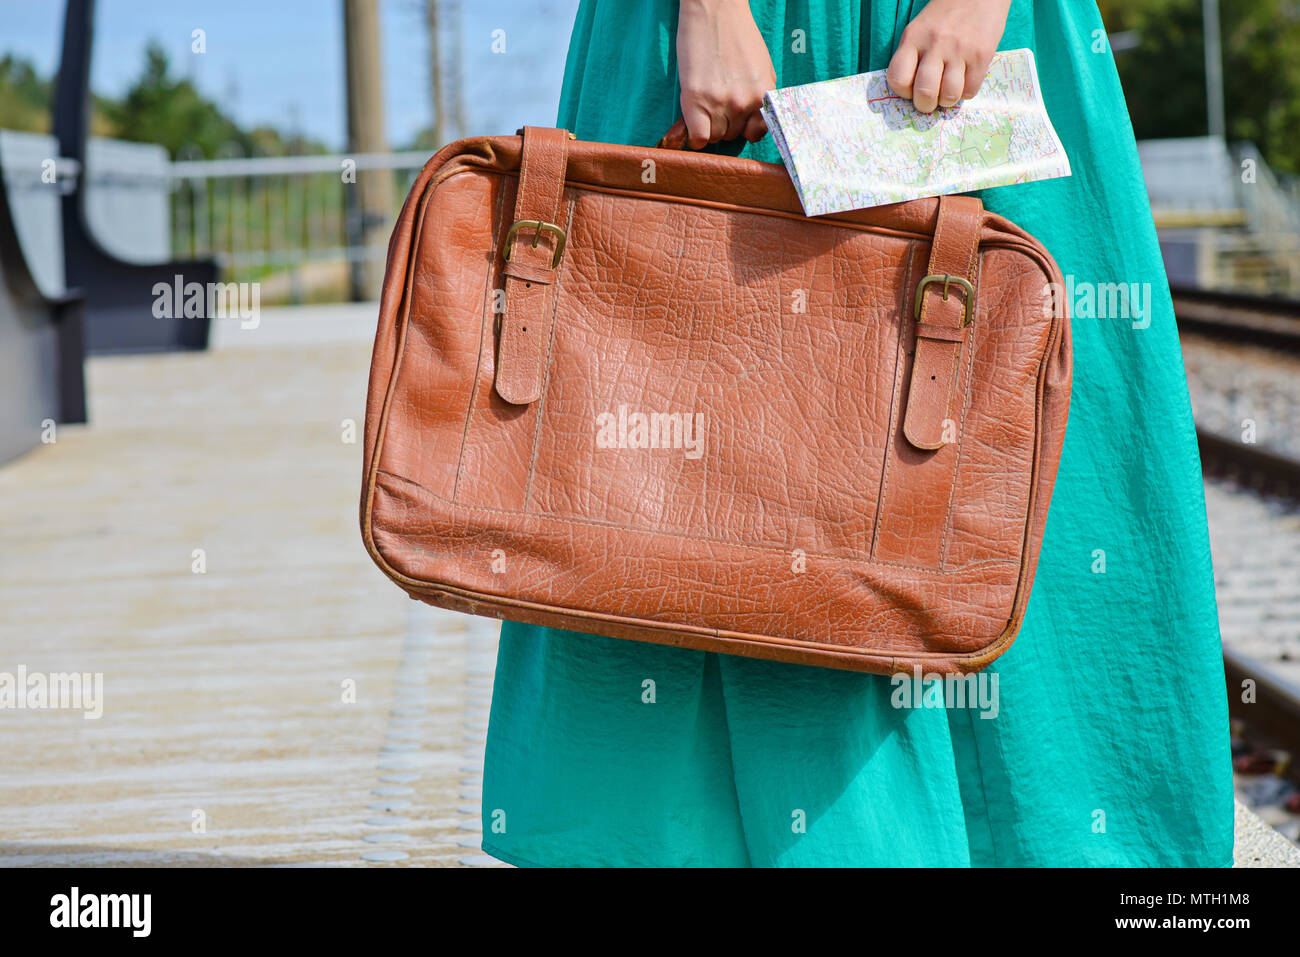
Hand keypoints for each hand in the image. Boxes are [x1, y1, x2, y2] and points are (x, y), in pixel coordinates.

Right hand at [674, 0, 775, 148]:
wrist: (714, 10)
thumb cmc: (737, 34)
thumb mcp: (761, 69)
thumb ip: (759, 97)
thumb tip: (751, 125)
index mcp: (764, 95)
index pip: (755, 134)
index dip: (742, 128)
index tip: (735, 121)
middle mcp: (745, 102)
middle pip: (732, 135)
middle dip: (724, 124)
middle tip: (715, 103)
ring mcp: (721, 102)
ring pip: (715, 137)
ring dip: (707, 126)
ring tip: (704, 103)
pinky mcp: (697, 100)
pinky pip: (698, 138)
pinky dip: (695, 136)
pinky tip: (693, 121)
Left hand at [885, 0, 1010, 113]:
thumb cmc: (946, 15)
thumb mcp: (920, 28)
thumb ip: (913, 56)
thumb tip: (912, 94)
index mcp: (913, 37)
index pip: (898, 79)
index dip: (903, 92)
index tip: (911, 88)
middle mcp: (935, 43)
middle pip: (924, 92)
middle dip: (925, 104)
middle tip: (930, 100)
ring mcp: (960, 50)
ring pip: (949, 96)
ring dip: (947, 100)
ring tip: (948, 90)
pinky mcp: (982, 55)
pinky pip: (970, 91)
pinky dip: (966, 92)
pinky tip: (964, 80)